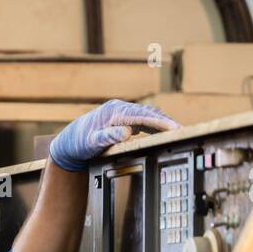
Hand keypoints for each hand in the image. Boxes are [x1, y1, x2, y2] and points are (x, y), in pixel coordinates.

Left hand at [48, 99, 178, 172]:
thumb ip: (108, 136)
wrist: (69, 142)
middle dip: (166, 121)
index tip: (173, 127)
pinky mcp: (123, 119)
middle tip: (183, 131)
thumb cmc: (78, 143)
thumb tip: (127, 132)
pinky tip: (164, 131)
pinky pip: (143, 120)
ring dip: (163, 122)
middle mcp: (119, 109)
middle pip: (148, 113)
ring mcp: (122, 113)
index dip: (159, 121)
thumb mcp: (91, 142)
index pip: (142, 115)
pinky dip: (155, 125)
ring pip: (147, 115)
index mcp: (113, 112)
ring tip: (179, 132)